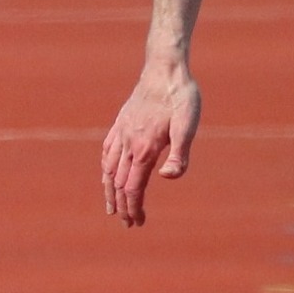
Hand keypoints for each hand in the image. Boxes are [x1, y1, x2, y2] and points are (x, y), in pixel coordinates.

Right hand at [101, 61, 200, 226]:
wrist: (164, 69)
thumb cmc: (181, 97)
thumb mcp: (188, 125)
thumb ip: (180, 154)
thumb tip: (168, 178)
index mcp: (144, 149)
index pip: (133, 188)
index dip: (133, 207)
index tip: (136, 223)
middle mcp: (128, 144)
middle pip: (119, 183)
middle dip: (123, 206)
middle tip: (128, 223)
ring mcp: (121, 133)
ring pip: (109, 170)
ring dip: (110, 191)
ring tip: (112, 207)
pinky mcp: (120, 123)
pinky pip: (107, 152)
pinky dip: (105, 168)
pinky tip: (108, 173)